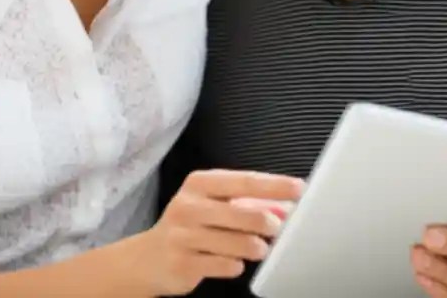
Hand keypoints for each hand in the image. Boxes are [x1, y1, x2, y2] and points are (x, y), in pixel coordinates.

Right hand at [131, 169, 304, 295]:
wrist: (146, 259)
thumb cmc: (189, 227)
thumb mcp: (212, 206)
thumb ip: (248, 204)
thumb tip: (283, 208)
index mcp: (198, 184)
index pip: (243, 181)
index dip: (274, 185)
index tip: (300, 188)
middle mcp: (188, 206)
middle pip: (240, 211)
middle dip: (267, 222)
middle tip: (279, 228)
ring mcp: (183, 235)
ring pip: (233, 241)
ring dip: (255, 246)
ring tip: (260, 248)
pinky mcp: (182, 262)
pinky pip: (221, 264)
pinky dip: (235, 265)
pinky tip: (235, 263)